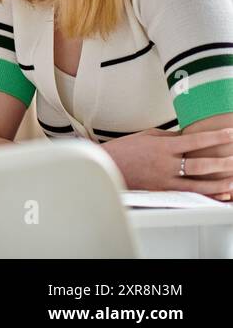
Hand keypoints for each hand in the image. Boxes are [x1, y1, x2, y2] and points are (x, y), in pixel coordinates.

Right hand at [101, 127, 232, 199]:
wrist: (107, 166)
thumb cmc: (125, 149)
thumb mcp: (147, 136)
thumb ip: (170, 137)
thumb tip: (190, 137)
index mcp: (163, 146)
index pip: (195, 140)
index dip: (215, 136)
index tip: (230, 132)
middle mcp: (166, 164)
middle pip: (201, 165)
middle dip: (223, 162)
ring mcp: (165, 180)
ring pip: (199, 184)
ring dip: (220, 182)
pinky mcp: (162, 192)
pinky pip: (189, 195)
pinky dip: (207, 195)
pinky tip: (219, 194)